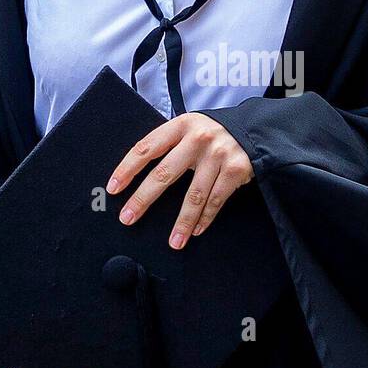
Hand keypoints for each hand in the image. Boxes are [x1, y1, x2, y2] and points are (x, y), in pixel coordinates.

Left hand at [106, 112, 252, 248]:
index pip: (147, 147)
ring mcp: (218, 154)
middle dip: (143, 199)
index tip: (113, 188)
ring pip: (194, 195)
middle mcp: (198, 138)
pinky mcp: (236, 169)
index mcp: (180, 126)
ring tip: (173, 241)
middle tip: (128, 218)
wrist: (254, 129)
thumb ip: (169, 144)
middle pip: (164, 173)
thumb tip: (136, 174)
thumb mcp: (189, 129)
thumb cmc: (213, 134)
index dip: (127, 168)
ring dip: (182, 222)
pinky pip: (216, 200)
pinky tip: (195, 231)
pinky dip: (205, 218)